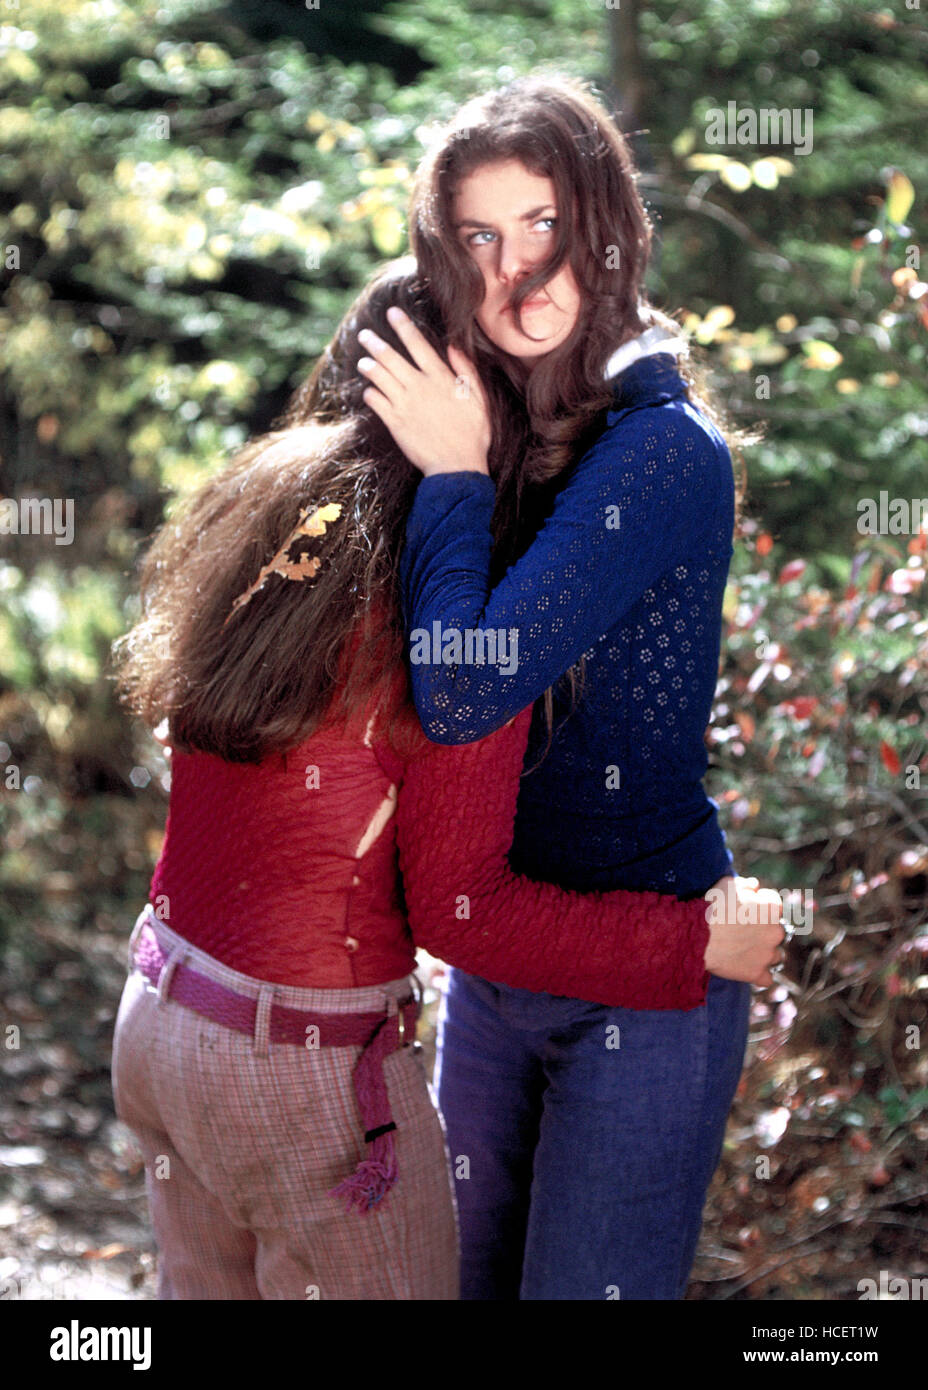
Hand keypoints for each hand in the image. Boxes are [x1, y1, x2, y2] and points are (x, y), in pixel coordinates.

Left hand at [357, 307, 490, 477]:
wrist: (457, 466)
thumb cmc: (473, 434)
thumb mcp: (478, 399)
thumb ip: (466, 370)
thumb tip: (453, 347)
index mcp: (440, 378)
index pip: (417, 344)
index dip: (403, 326)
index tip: (392, 313)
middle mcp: (419, 386)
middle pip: (390, 357)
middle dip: (375, 343)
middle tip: (364, 334)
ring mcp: (404, 404)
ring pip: (378, 377)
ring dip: (368, 366)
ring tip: (363, 362)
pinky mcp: (394, 422)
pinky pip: (375, 401)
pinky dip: (370, 393)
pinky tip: (369, 391)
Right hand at [703, 875, 785, 986]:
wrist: (695, 934)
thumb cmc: (710, 906)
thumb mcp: (728, 884)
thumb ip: (747, 884)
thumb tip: (755, 887)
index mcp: (772, 908)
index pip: (775, 905)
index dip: (760, 907)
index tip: (747, 910)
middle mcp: (776, 931)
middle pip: (777, 932)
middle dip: (765, 932)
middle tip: (744, 932)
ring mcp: (768, 955)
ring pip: (776, 956)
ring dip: (765, 953)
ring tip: (745, 951)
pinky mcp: (757, 974)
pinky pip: (767, 978)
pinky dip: (758, 974)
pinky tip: (746, 968)